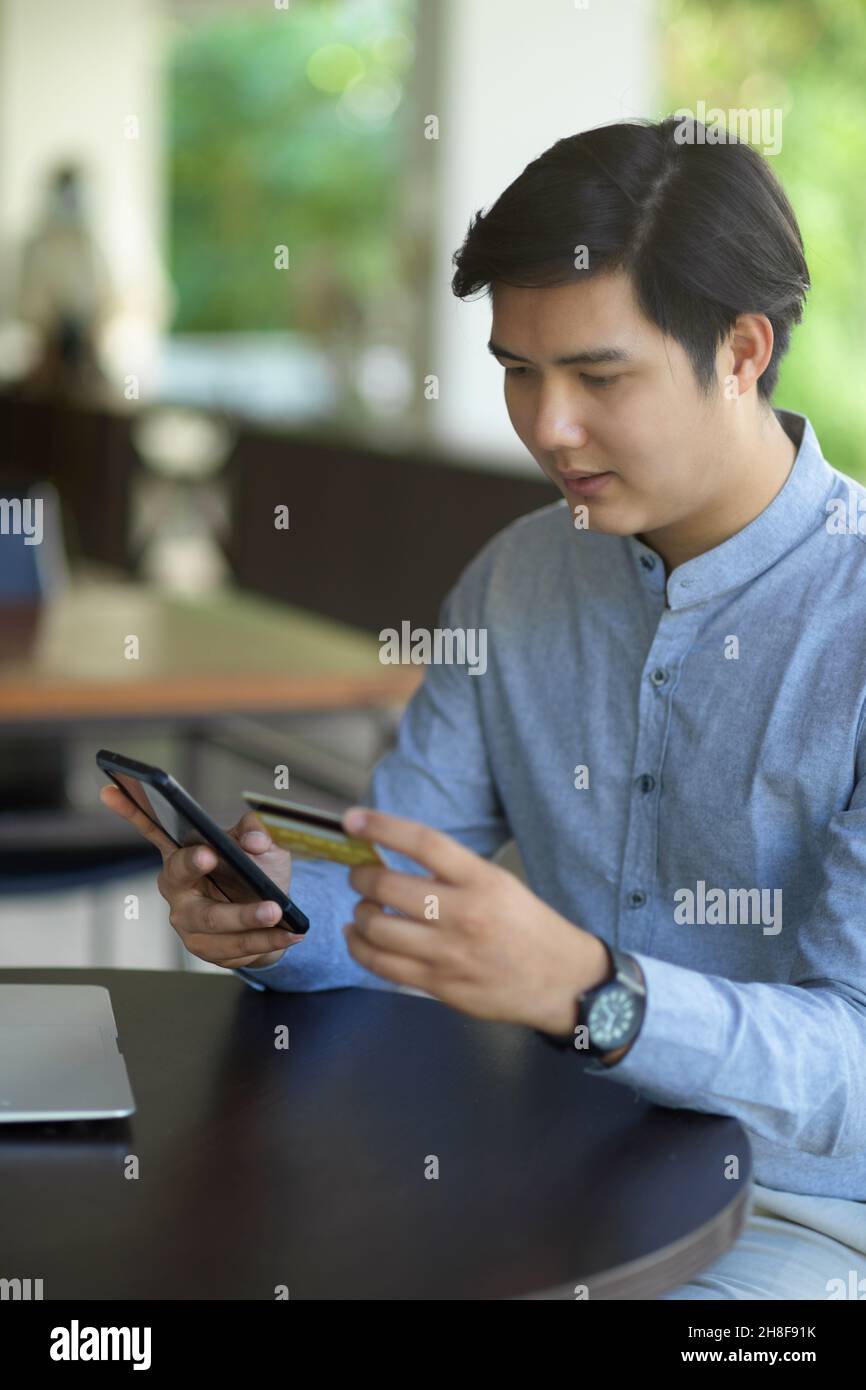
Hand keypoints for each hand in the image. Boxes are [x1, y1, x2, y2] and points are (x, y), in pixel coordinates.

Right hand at [99, 784, 305, 968]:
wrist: (274, 918)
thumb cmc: (257, 874)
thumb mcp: (264, 845)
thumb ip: (258, 833)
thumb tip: (254, 842)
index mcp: (181, 854)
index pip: (151, 828)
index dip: (133, 812)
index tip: (120, 792)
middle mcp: (177, 889)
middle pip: (178, 877)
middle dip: (192, 865)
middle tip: (212, 856)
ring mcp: (188, 923)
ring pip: (213, 922)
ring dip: (246, 918)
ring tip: (276, 912)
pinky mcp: (207, 950)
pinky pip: (235, 948)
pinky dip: (266, 941)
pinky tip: (289, 934)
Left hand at [340, 807, 610, 1032]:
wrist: (562, 981)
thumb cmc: (529, 926)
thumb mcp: (500, 883)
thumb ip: (453, 873)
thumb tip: (394, 859)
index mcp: (482, 880)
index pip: (423, 842)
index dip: (381, 826)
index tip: (352, 820)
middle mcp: (463, 914)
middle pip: (388, 887)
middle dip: (361, 878)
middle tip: (360, 876)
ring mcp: (448, 953)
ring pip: (377, 927)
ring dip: (360, 913)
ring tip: (365, 909)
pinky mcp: (439, 984)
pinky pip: (381, 965)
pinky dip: (359, 946)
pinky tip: (358, 937)